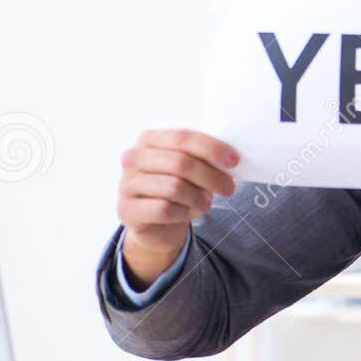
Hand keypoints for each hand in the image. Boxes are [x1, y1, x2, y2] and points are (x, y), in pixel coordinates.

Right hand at [116, 129, 239, 286]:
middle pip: (180, 163)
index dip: (212, 148)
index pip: (183, 138)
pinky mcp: (127, 209)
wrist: (157, 223)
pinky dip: (183, 213)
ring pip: (174, 187)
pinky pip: (164, 209)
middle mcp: (133, 158)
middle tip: (229, 188)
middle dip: (211, 177)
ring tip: (205, 203)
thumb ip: (204, 158)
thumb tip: (231, 157)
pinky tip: (186, 213)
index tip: (234, 161)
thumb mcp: (193, 168)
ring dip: (198, 198)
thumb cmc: (179, 187)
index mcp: (150, 139)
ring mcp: (126, 183)